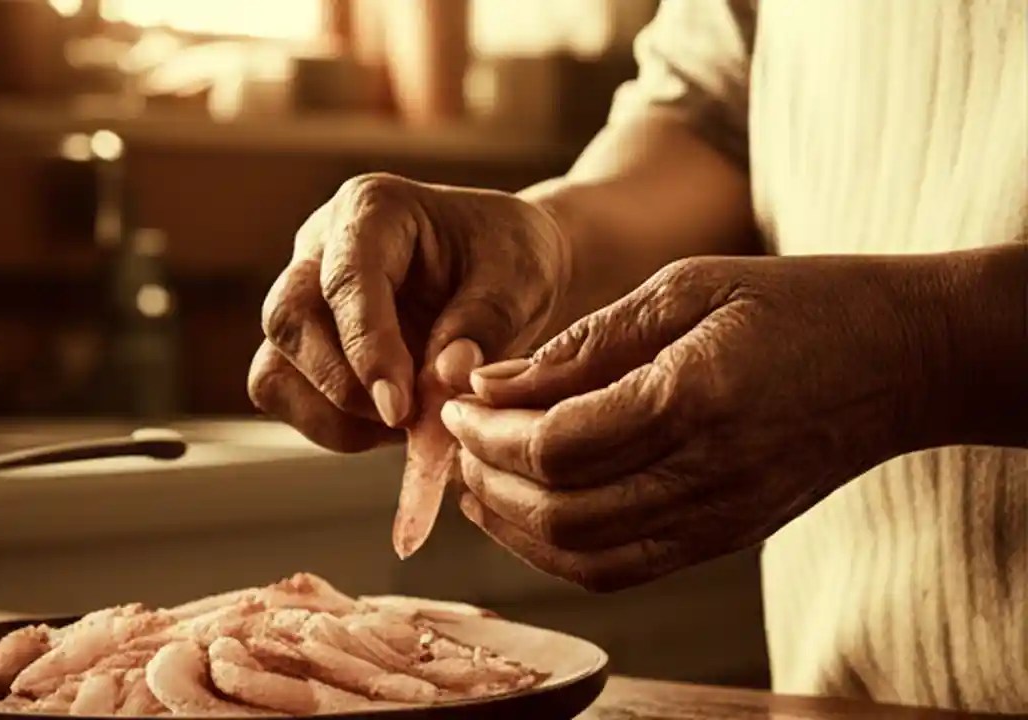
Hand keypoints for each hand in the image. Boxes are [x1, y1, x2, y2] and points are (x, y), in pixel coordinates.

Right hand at [247, 173, 569, 451]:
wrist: (501, 274)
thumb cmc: (507, 260)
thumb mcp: (522, 277)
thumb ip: (486, 321)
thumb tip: (445, 374)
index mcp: (372, 209)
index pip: (346, 279)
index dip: (367, 347)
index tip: (398, 407)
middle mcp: (319, 249)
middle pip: (288, 319)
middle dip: (341, 384)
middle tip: (406, 418)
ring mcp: (302, 299)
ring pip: (273, 369)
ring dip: (333, 414)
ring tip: (407, 423)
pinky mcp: (301, 349)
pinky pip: (283, 397)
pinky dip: (331, 427)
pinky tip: (389, 426)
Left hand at [441, 254, 943, 590]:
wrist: (899, 358)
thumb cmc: (792, 302)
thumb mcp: (684, 286)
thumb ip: (584, 343)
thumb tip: (492, 382)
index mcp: (696, 397)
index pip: (558, 445)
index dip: (489, 432)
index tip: (459, 401)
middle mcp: (708, 473)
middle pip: (560, 511)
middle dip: (488, 479)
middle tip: (459, 438)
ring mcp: (720, 517)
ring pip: (584, 555)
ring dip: (513, 524)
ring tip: (479, 477)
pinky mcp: (724, 536)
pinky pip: (622, 569)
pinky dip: (558, 551)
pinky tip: (528, 511)